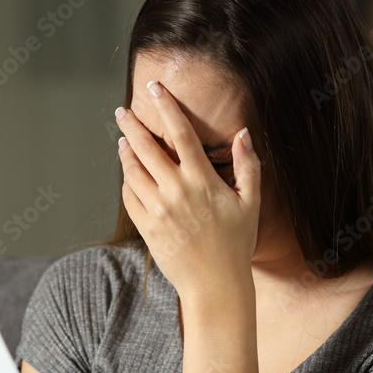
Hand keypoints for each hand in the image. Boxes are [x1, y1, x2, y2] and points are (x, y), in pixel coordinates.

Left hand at [116, 80, 261, 298]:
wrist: (215, 284)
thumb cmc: (236, 244)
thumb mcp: (250, 203)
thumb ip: (247, 165)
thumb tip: (243, 133)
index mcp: (202, 180)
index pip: (181, 133)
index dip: (167, 106)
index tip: (155, 88)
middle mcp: (176, 191)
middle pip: (146, 148)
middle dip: (132, 125)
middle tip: (122, 111)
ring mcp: (157, 210)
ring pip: (132, 171)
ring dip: (125, 152)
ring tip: (123, 140)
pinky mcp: (146, 227)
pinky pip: (129, 196)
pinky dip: (127, 181)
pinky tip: (129, 174)